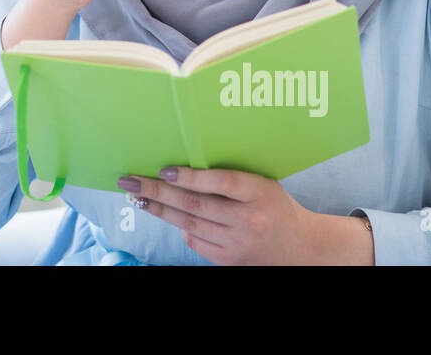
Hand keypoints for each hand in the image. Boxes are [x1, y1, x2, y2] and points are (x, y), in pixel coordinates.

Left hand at [120, 166, 328, 264]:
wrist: (299, 246)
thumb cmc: (274, 204)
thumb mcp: (261, 183)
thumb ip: (229, 177)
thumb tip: (181, 170)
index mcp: (260, 194)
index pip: (221, 183)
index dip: (191, 177)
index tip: (164, 170)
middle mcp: (249, 221)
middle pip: (196, 205)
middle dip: (157, 192)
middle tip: (130, 181)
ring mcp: (239, 244)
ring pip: (190, 224)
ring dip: (159, 210)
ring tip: (137, 197)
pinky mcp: (230, 261)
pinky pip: (196, 242)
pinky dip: (180, 228)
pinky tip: (167, 215)